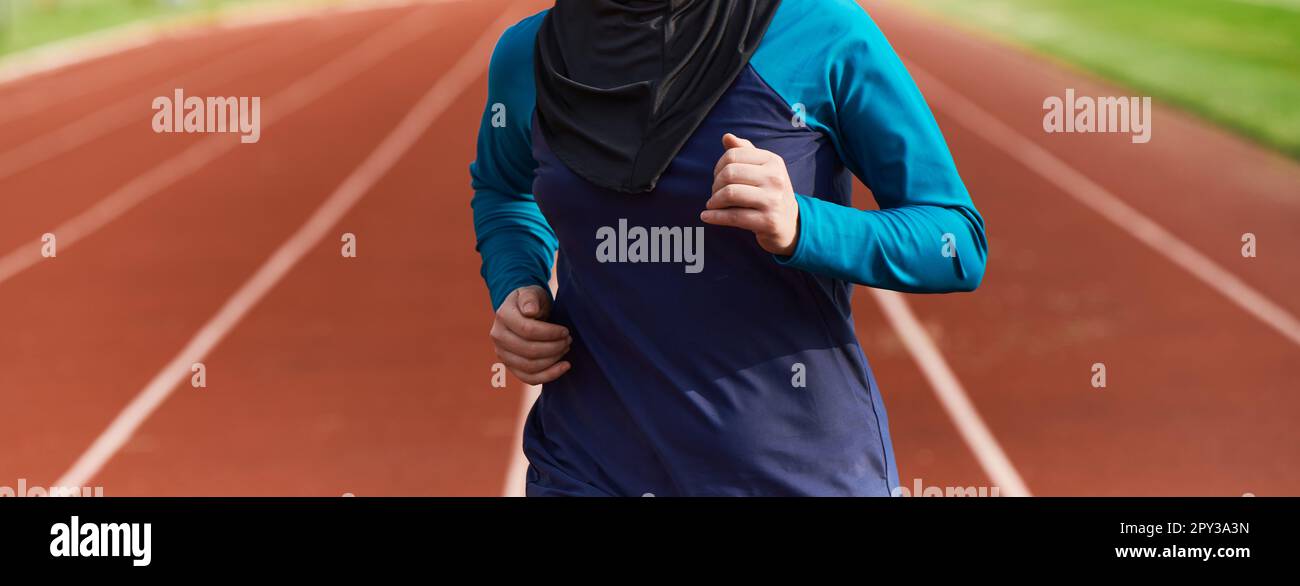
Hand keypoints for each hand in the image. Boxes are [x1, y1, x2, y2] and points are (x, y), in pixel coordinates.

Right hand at [489, 285, 571, 384]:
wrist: (524, 311)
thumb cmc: (532, 301)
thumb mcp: (532, 292)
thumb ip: (530, 298)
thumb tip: (530, 311)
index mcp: (503, 316)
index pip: (527, 330)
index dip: (550, 333)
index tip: (565, 331)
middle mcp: (498, 336)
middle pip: (529, 351)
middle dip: (554, 347)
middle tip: (568, 340)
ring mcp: (502, 353)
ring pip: (529, 366)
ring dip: (553, 360)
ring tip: (565, 348)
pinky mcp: (510, 366)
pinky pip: (529, 378)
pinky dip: (549, 375)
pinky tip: (564, 367)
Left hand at [700, 133, 799, 255]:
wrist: (791, 224)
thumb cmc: (770, 193)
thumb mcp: (763, 169)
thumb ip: (745, 151)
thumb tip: (726, 137)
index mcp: (772, 161)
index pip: (733, 154)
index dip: (718, 166)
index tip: (717, 178)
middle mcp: (775, 178)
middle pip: (729, 173)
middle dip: (715, 185)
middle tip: (715, 194)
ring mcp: (773, 200)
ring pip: (729, 194)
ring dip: (714, 201)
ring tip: (712, 205)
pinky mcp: (768, 221)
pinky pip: (733, 216)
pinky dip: (714, 216)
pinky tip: (707, 216)